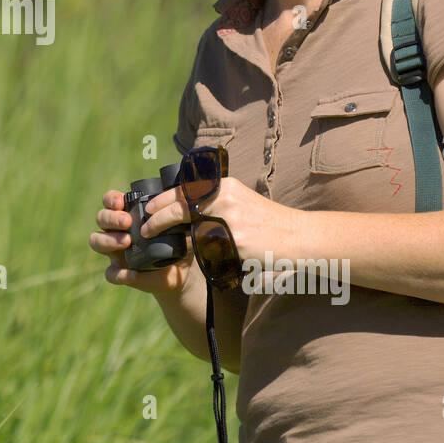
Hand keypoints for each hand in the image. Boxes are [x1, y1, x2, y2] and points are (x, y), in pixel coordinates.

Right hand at [92, 189, 197, 295]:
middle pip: (101, 218)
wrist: (182, 269)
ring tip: (127, 242)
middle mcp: (116, 230)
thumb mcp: (178, 224)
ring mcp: (115, 251)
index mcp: (127, 214)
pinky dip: (119, 273)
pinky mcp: (120, 272)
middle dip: (111, 218)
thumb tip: (173, 204)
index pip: (110, 201)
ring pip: (96, 241)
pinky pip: (110, 273)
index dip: (111, 199)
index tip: (121, 202)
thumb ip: (173, 212)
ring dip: (108, 240)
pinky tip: (132, 273)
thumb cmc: (177, 240)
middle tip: (128, 222)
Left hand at [141, 176, 303, 265]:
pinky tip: (190, 256)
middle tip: (144, 226)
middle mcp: (225, 198)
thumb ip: (214, 201)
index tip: (149, 208)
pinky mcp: (235, 241)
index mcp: (224, 186)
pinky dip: (197, 253)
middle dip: (159, 217)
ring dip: (172, 235)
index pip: (185, 189)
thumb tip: (184, 207)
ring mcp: (229, 220)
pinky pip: (208, 249)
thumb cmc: (268, 222)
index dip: (163, 199)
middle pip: (181, 206)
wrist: (298, 236)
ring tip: (155, 239)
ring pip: (190, 229)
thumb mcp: (239, 201)